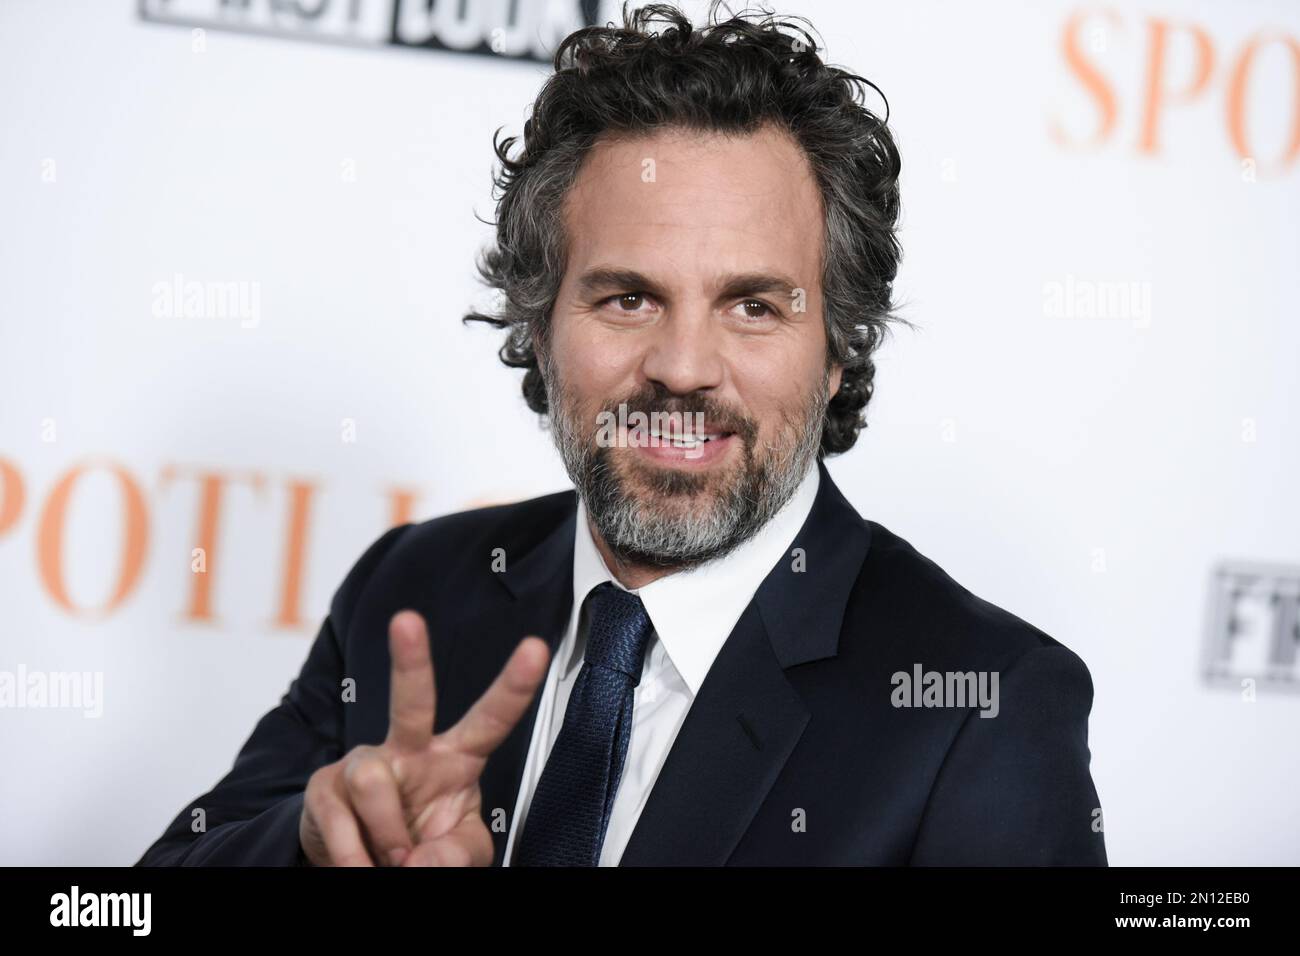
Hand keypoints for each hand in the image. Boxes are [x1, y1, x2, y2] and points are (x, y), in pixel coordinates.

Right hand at [299, 610, 549, 865]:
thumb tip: (424, 860)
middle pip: (412, 700)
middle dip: (410, 658)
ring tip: (392, 859)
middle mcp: (411, 749)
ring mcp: (366, 763)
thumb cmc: (422, 846)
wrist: (363, 864)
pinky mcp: (326, 786)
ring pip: (373, 782)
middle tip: (407, 621)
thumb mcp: (460, 852)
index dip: (514, 686)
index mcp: (457, 758)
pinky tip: (362, 863)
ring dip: (387, 835)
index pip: (492, 720)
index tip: (536, 649)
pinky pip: (340, 820)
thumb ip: (457, 856)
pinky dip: (355, 857)